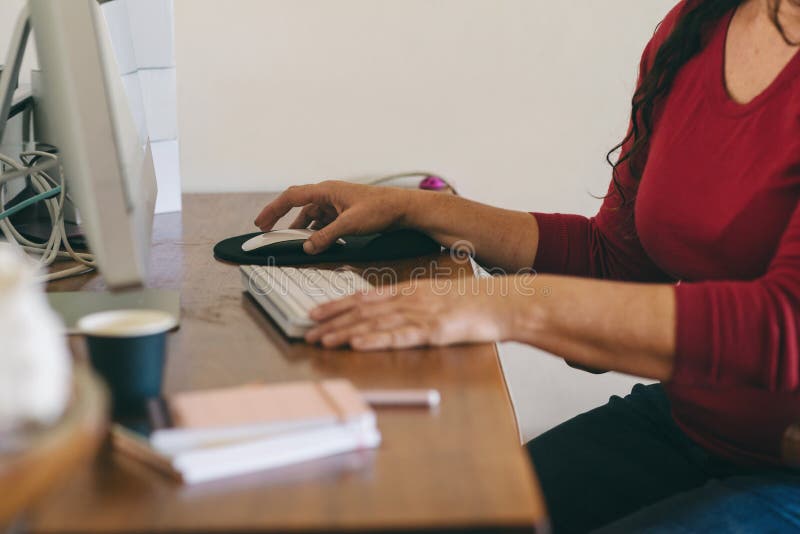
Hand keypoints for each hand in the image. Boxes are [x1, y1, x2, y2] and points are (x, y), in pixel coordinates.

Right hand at [254, 181, 418, 253]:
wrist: (404, 208)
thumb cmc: (381, 209)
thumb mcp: (351, 224)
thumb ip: (327, 236)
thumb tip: (307, 247)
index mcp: (326, 190)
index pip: (291, 197)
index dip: (273, 210)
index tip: (260, 223)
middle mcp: (328, 194)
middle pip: (298, 206)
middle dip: (282, 219)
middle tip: (268, 232)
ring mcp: (336, 204)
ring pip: (311, 216)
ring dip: (302, 229)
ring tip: (293, 243)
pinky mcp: (344, 213)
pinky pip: (323, 222)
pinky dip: (317, 232)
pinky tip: (316, 243)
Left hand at [304, 278, 516, 349]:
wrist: (502, 302)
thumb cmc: (473, 301)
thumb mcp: (436, 294)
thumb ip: (411, 299)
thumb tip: (386, 308)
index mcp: (409, 290)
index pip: (365, 297)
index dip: (337, 304)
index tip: (316, 311)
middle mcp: (409, 299)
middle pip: (362, 311)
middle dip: (332, 321)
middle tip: (307, 330)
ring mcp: (420, 314)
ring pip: (373, 324)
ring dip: (345, 332)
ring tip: (322, 340)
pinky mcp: (432, 331)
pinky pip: (398, 337)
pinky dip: (374, 341)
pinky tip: (356, 344)